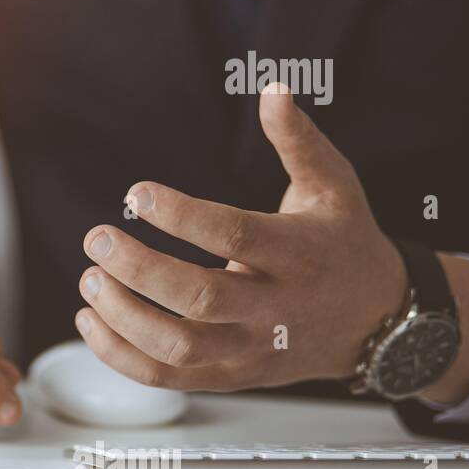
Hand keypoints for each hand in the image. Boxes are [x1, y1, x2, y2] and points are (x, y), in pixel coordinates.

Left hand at [74, 83, 408, 391]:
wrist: (378, 321)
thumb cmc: (343, 244)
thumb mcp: (333, 186)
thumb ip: (297, 140)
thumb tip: (272, 90)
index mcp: (300, 254)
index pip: (234, 235)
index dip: (180, 215)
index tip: (136, 193)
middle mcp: (276, 307)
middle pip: (199, 298)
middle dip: (138, 269)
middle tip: (97, 238)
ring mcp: (252, 348)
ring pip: (178, 347)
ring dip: (122, 316)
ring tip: (89, 280)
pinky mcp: (232, 376)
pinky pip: (168, 377)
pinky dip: (120, 355)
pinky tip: (91, 320)